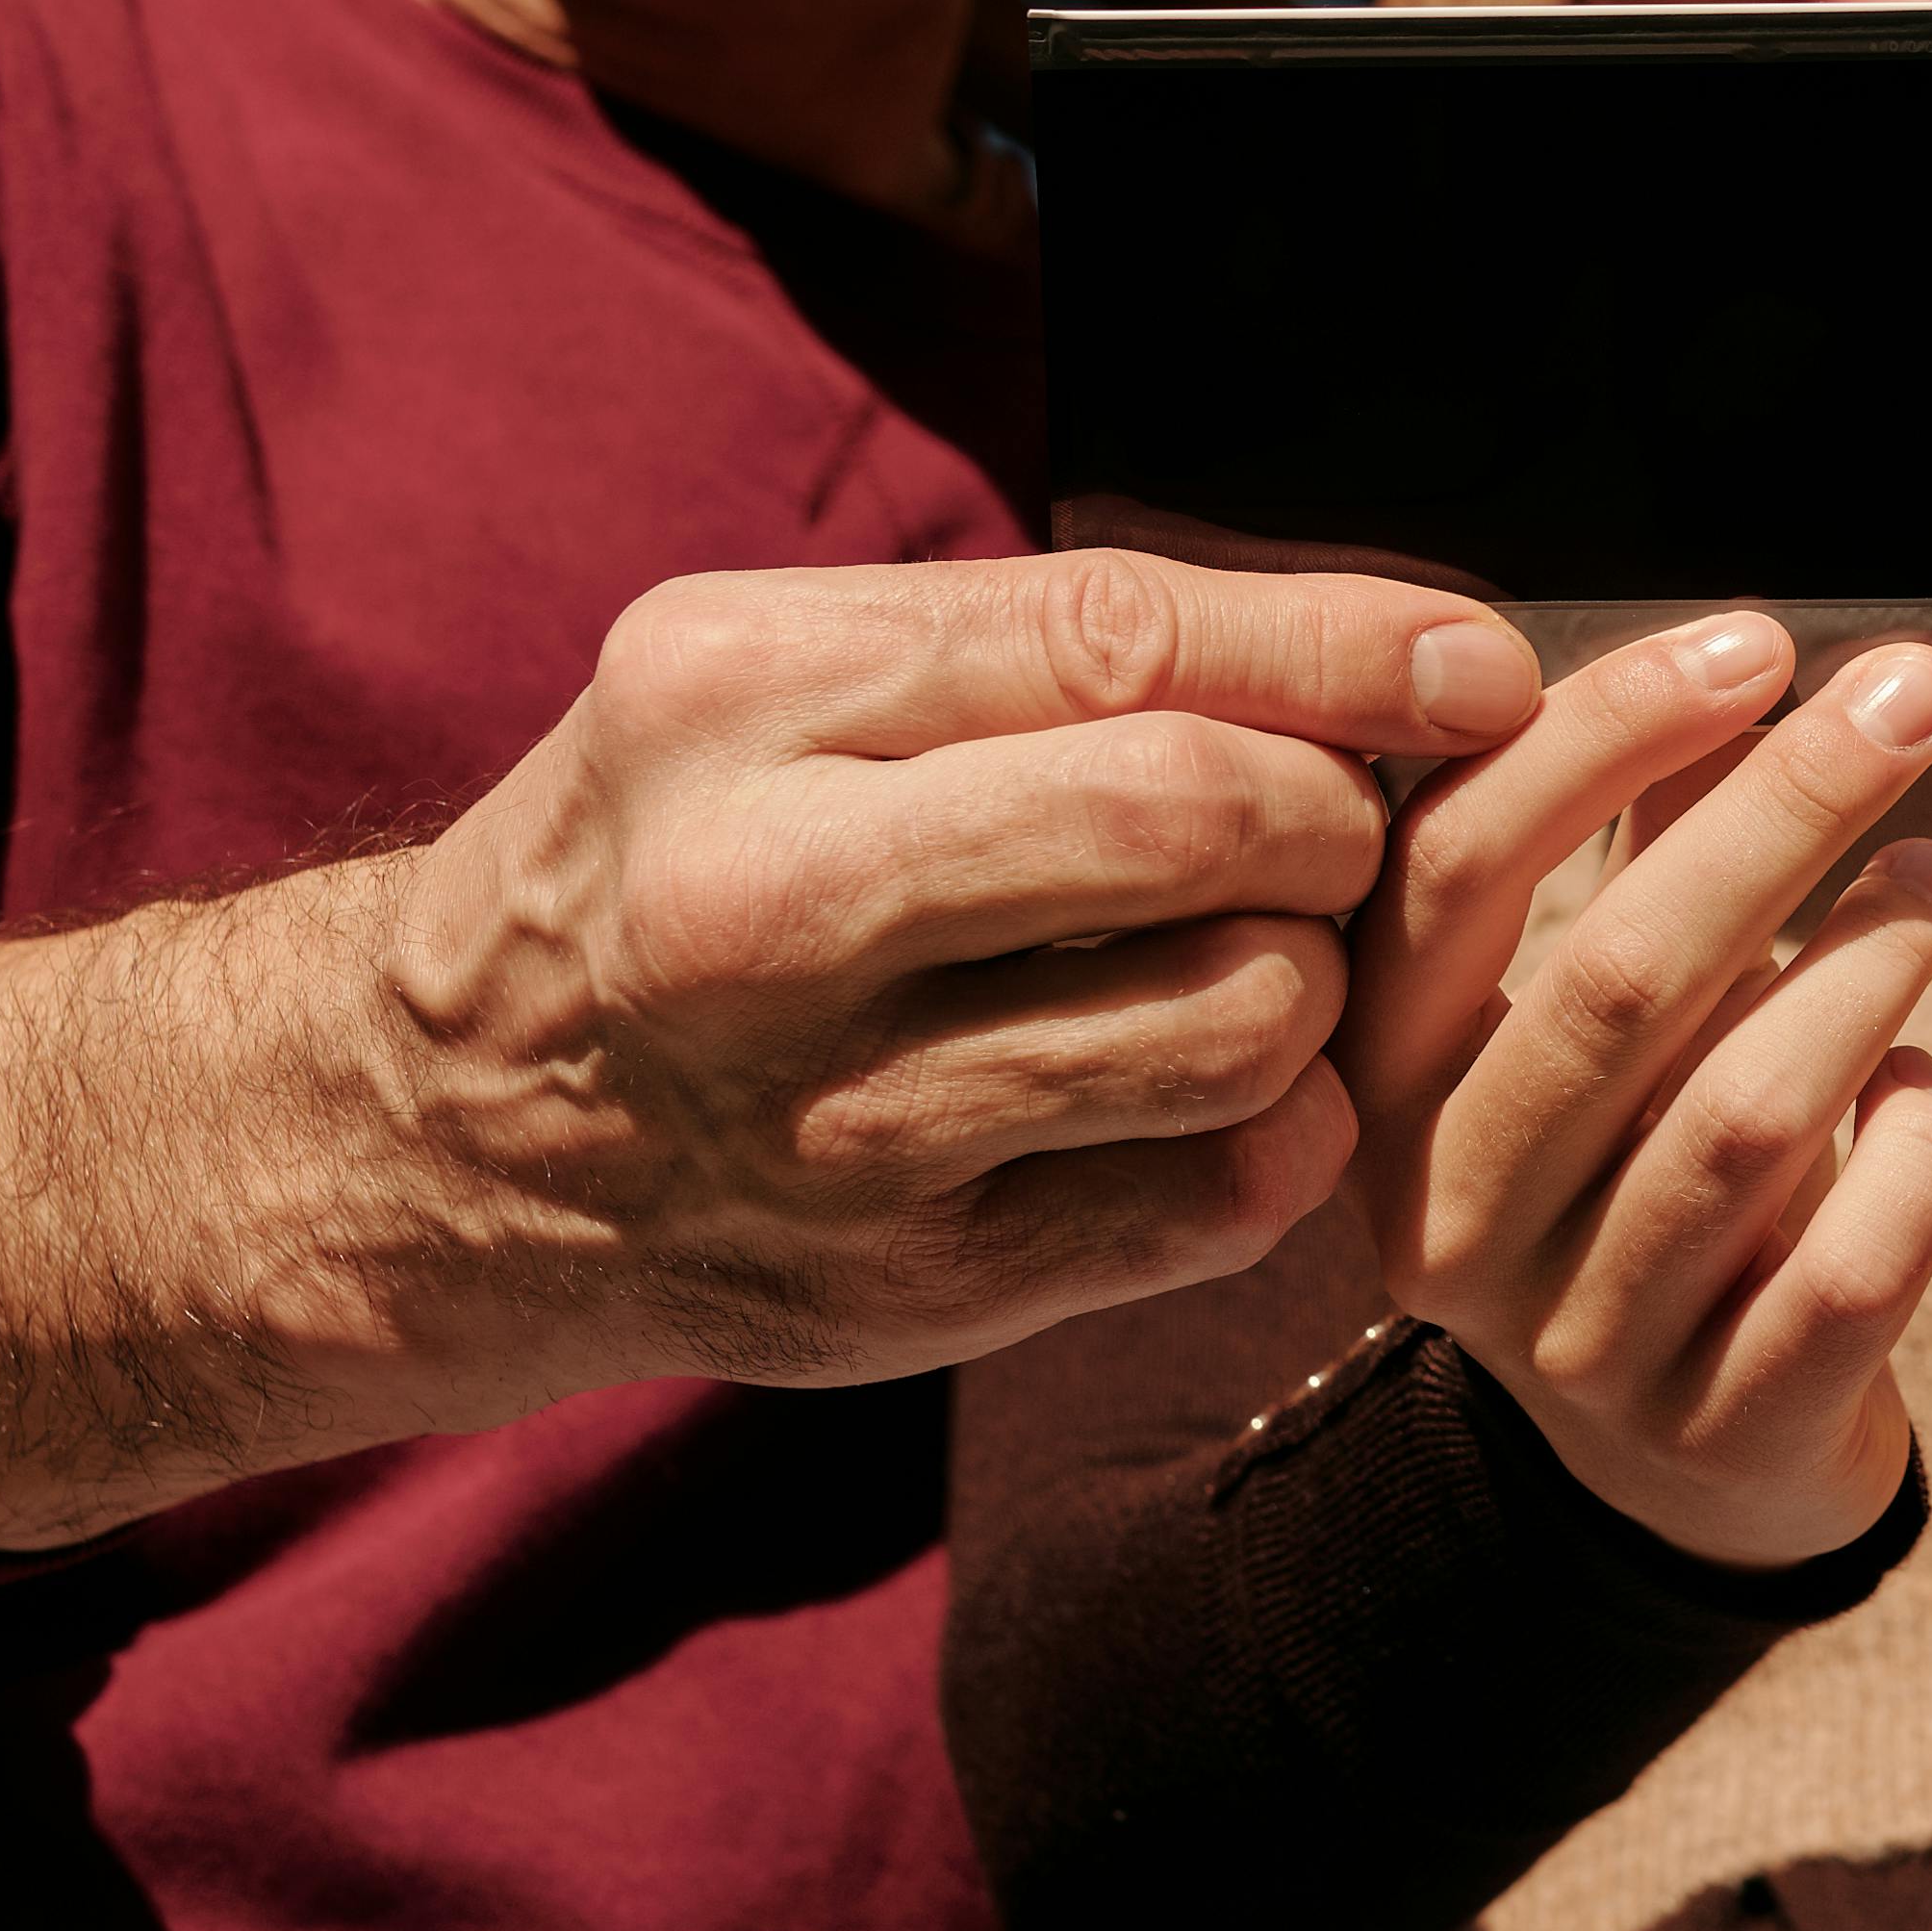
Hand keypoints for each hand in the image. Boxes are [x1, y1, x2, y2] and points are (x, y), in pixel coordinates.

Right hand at [365, 547, 1537, 1388]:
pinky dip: (1283, 1131)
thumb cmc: (679, 855)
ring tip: (1254, 958)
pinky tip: (1226, 1093)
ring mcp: (833, 1121)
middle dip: (1327, 819)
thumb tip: (1417, 660)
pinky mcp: (910, 1289)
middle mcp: (759, 907)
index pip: (1118, 641)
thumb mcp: (774, 683)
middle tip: (1322, 833)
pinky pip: (1218, 1196)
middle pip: (1193, 822)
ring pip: (1234, 1023)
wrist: (448, 1133)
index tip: (1484, 668)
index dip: (1347, 649)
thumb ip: (1051, 650)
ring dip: (1310, 983)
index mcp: (732, 700)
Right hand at [1342, 615, 1931, 1569]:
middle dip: (1786, 811)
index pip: (1450, 874)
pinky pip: (1852, 1263)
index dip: (1602, 737)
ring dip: (1869, 962)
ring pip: (1745, 1117)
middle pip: (1616, 980)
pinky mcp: (1720, 1430)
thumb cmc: (1641, 1169)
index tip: (1757, 640)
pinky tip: (1927, 1086)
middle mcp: (1445, 1220)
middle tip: (1913, 698)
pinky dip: (1917, 1147)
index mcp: (1376, 1083)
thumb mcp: (1603, 1013)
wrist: (1687, 1465)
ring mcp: (1579, 1344)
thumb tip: (1755, 663)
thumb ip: (1645, 846)